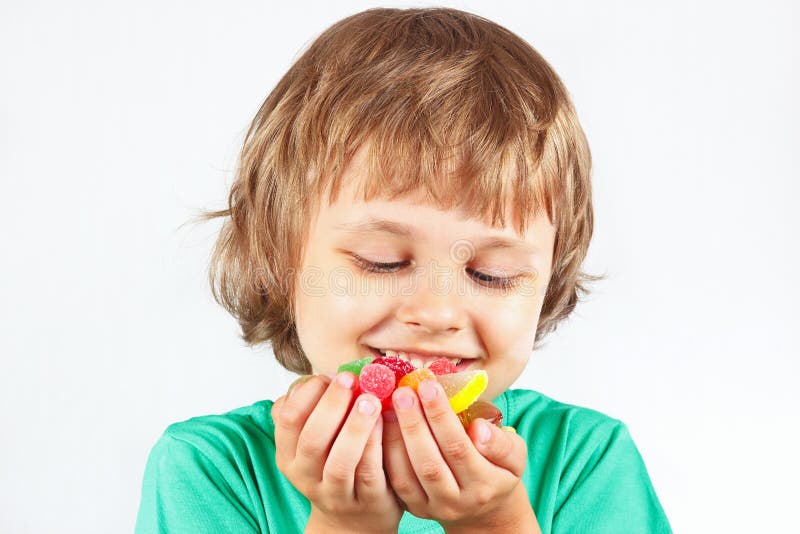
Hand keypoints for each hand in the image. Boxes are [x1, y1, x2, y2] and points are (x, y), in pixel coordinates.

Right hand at [271, 373, 402, 532]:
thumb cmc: (336, 461)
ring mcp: (335, 493)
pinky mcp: (366, 502)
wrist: (355, 517)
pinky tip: (385, 423)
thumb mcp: (317, 438)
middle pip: (311, 440)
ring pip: (340, 462)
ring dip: (355, 427)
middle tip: (350, 380)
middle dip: (331, 406)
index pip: (288, 419)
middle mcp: (306, 475)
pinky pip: (370, 474)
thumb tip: (329, 374)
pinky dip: (376, 446)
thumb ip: (316, 408)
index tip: (329, 376)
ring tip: (371, 400)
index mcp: (288, 454)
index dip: (308, 393)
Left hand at [382, 379, 539, 531]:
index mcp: (484, 486)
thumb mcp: (514, 455)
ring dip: (396, 438)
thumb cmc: (498, 469)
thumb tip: (478, 428)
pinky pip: (395, 484)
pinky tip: (384, 426)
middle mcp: (457, 502)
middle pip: (430, 464)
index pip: (458, 448)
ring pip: (407, 476)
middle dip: (414, 424)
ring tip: (392, 406)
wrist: (484, 506)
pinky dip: (387, 454)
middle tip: (404, 392)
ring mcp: (432, 508)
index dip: (441, 417)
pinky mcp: (414, 508)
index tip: (429, 386)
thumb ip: (501, 443)